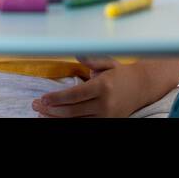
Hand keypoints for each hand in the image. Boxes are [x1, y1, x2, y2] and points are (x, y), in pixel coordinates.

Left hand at [31, 56, 155, 117]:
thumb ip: (92, 60)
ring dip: (56, 118)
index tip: (43, 98)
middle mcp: (105, 103)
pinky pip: (84, 124)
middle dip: (52, 109)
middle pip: (73, 111)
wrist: (142, 87)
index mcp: (103, 86)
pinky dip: (68, 123)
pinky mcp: (108, 122)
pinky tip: (56, 119)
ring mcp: (107, 116)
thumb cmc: (122, 73)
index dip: (57, 98)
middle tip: (36, 105)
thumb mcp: (108, 63)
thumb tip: (77, 53)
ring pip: (76, 120)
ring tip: (40, 114)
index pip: (75, 95)